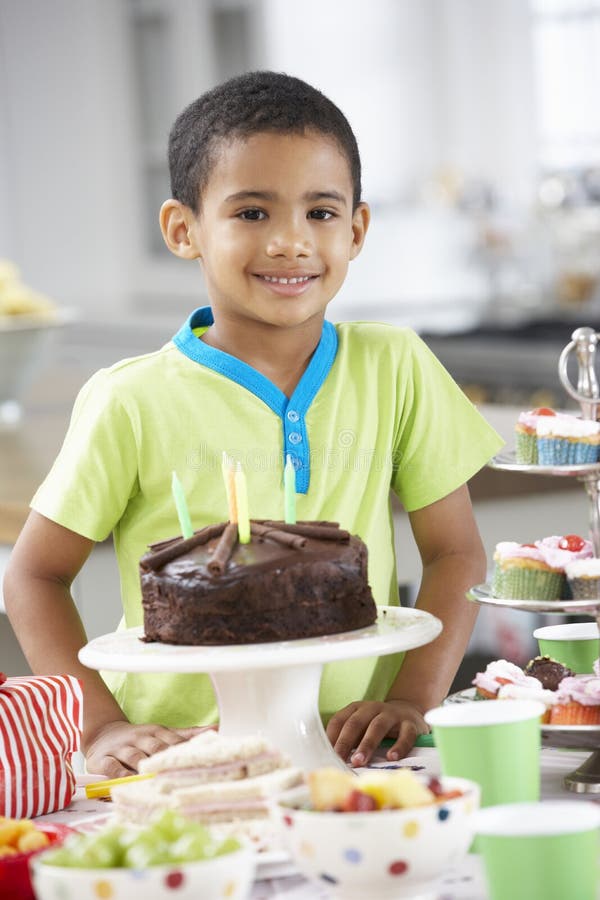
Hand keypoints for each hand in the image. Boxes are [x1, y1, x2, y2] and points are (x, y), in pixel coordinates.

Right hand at [84, 721, 213, 777]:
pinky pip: (113, 767)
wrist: (103, 734)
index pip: (173, 740)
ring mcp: (122, 747)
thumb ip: (186, 734)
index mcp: (157, 731)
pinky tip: (130, 783)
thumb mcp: (162, 733)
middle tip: (179, 775)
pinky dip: (121, 775)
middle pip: (156, 747)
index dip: (185, 752)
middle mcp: (140, 737)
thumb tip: (216, 729)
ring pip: (135, 756)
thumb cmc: (140, 738)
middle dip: (167, 760)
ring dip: (145, 768)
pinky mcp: (103, 759)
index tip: (199, 763)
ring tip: (156, 781)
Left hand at [326, 699, 427, 767]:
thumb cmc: (377, 725)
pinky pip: (405, 735)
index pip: (339, 720)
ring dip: (367, 744)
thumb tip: (330, 759)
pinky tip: (391, 758)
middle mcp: (373, 708)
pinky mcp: (410, 724)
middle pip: (356, 722)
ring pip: (377, 726)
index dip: (331, 737)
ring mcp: (392, 715)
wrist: (409, 712)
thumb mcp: (361, 728)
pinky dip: (398, 746)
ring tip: (359, 761)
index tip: (325, 754)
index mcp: (357, 708)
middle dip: (346, 741)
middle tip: (339, 759)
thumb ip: (348, 740)